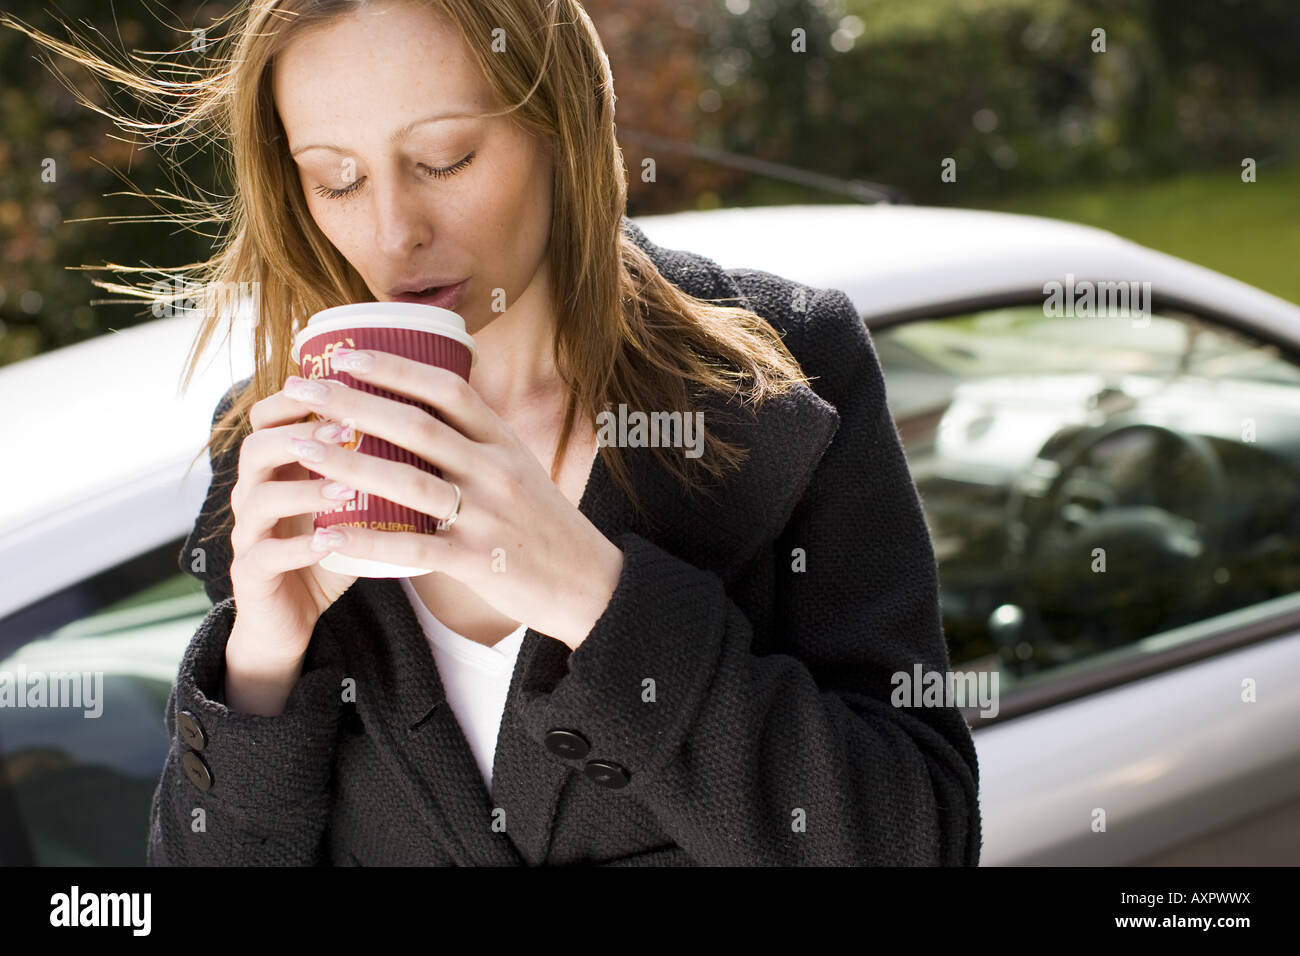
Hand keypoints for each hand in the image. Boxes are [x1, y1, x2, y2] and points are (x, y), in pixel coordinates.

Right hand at [224, 386, 364, 665]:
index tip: (343, 384)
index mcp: (278, 469)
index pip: (270, 418)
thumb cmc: (331, 551)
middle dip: (298, 434)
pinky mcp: (251, 576)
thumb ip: (374, 468)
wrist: (292, 618)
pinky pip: (266, 556)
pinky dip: (299, 547)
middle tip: (344, 430)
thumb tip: (436, 423)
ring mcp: (248, 535)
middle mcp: (254, 494)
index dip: (298, 399)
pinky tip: (328, 542)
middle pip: (255, 448)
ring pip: (259, 499)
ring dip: (303, 489)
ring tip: (345, 488)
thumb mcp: (351, 506)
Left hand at [282, 349, 624, 649]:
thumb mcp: (521, 468)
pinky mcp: (477, 561)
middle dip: (355, 403)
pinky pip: (412, 550)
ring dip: (349, 464)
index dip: (396, 367)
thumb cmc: (544, 524)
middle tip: (302, 388)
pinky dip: (365, 543)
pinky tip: (326, 538)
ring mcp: (488, 515)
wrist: (591, 583)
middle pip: (418, 427)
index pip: (448, 389)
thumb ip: (476, 442)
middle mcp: (496, 471)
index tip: (347, 354)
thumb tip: (423, 408)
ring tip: (301, 449)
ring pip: (409, 483)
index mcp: (504, 441)